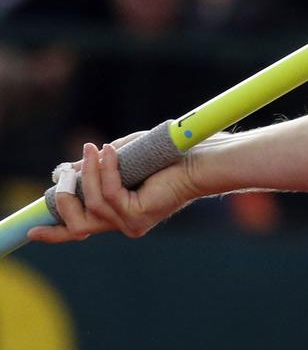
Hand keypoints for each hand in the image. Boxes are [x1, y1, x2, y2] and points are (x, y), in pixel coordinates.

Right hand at [26, 138, 200, 243]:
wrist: (201, 160)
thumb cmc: (166, 156)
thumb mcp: (121, 159)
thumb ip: (93, 169)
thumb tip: (65, 173)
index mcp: (118, 213)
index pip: (81, 229)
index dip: (54, 232)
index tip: (32, 230)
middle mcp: (123, 224)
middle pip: (77, 227)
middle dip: (64, 199)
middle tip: (65, 174)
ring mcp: (131, 223)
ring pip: (91, 206)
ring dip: (88, 175)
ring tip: (93, 149)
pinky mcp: (138, 216)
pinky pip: (109, 194)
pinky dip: (106, 171)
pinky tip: (111, 151)